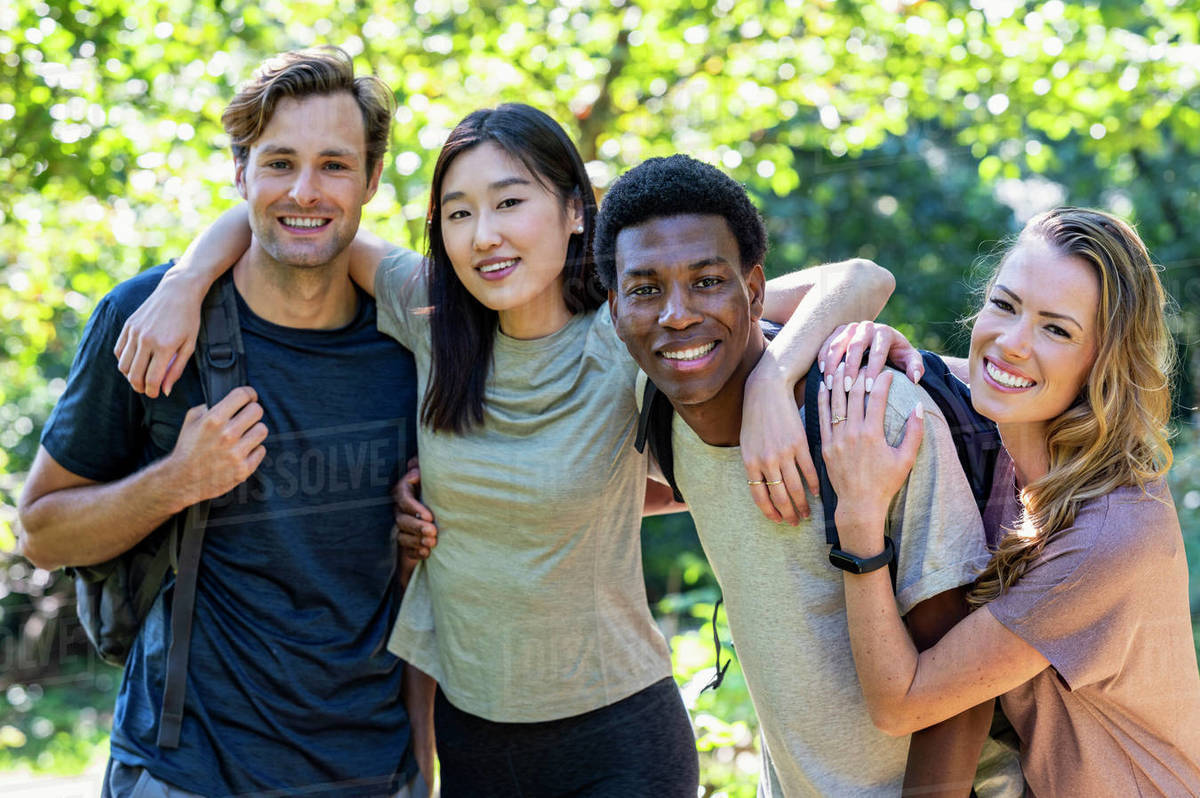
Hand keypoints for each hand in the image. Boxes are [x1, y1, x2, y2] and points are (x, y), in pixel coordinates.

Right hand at [114, 268, 206, 397]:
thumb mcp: (189, 345)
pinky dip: (124, 361)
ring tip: (141, 377)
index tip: (156, 394)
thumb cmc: (188, 319)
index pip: (151, 379)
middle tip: (147, 390)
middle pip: (134, 375)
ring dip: (130, 376)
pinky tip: (134, 363)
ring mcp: (134, 332)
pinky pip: (118, 351)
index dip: (152, 391)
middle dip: (140, 387)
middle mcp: (146, 340)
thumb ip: (176, 370)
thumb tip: (165, 391)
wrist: (177, 291)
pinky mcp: (127, 325)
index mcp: (164, 347)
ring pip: (123, 365)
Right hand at [164, 386, 267, 507]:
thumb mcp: (190, 421)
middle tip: (247, 417)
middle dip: (252, 411)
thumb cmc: (187, 449)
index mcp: (213, 420)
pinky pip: (261, 450)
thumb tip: (227, 401)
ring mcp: (237, 453)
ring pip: (262, 430)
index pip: (242, 395)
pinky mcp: (243, 469)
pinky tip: (243, 451)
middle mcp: (227, 435)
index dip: (249, 394)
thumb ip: (208, 407)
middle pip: (257, 411)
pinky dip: (254, 450)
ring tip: (245, 435)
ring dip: (255, 431)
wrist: (181, 480)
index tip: (250, 397)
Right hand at [393, 458, 437, 558]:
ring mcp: (402, 527)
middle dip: (417, 527)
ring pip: (402, 535)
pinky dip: (416, 552)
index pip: (403, 497)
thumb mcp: (434, 479)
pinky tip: (427, 553)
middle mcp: (400, 509)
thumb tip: (416, 468)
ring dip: (417, 540)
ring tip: (432, 543)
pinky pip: (406, 550)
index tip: (429, 517)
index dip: (414, 507)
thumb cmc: (440, 489)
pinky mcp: (407, 542)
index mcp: (406, 490)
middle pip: (402, 519)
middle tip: (433, 532)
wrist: (447, 507)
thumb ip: (424, 471)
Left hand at [740, 371, 813, 524]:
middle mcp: (766, 461)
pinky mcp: (800, 444)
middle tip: (795, 522)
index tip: (778, 520)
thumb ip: (755, 466)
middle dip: (788, 514)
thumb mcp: (748, 444)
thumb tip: (763, 487)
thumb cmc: (755, 418)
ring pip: (795, 488)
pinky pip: (809, 471)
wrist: (767, 391)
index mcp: (750, 463)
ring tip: (807, 513)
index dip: (770, 512)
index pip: (759, 497)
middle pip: (779, 497)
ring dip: (802, 504)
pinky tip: (817, 493)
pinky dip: (814, 485)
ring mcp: (784, 454)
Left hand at [817, 367, 923, 551]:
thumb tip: (918, 407)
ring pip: (836, 402)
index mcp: (873, 434)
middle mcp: (853, 432)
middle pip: (854, 395)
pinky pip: (823, 417)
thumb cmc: (885, 483)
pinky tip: (824, 385)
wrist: (859, 504)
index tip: (887, 372)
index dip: (882, 381)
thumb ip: (914, 432)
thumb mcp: (906, 459)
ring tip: (841, 364)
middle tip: (863, 361)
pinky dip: (823, 399)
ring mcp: (837, 438)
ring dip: (839, 381)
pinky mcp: (826, 445)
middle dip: (859, 375)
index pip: (876, 398)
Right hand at [819, 321, 923, 392]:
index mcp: (885, 332)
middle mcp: (867, 326)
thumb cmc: (897, 354)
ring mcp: (850, 327)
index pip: (878, 351)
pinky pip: (827, 343)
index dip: (873, 370)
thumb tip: (914, 377)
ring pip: (838, 344)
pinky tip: (822, 373)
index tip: (868, 388)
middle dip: (850, 368)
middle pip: (855, 346)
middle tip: (846, 388)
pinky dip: (823, 357)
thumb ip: (916, 367)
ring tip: (830, 383)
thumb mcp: (910, 360)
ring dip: (832, 364)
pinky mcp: (838, 331)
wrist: (884, 342)